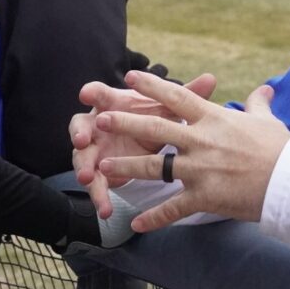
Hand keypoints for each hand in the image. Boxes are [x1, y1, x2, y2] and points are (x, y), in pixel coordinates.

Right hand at [70, 72, 216, 216]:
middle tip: (81, 140)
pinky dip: (98, 196)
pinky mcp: (97, 172)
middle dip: (79, 132)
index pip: (99, 95)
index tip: (86, 94)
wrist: (141, 141)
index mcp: (112, 104)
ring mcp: (94, 149)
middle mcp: (97, 125)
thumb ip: (184, 95)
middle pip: (80, 125)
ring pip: (82, 157)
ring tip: (87, 177)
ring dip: (83, 167)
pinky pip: (95, 184)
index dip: (92, 93)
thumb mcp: (167, 109)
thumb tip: (210, 79)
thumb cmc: (149, 118)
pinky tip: (105, 209)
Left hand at [94, 71, 289, 231]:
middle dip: (125, 121)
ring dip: (127, 166)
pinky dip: (154, 218)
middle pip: (155, 127)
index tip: (130, 77)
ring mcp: (201, 169)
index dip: (151, 85)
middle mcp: (202, 141)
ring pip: (155, 166)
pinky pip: (173, 209)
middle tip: (99, 117)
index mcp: (214, 118)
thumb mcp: (267, 121)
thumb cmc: (282, 149)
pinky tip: (136, 223)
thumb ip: (259, 103)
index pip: (177, 97)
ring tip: (102, 166)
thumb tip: (265, 88)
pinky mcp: (205, 197)